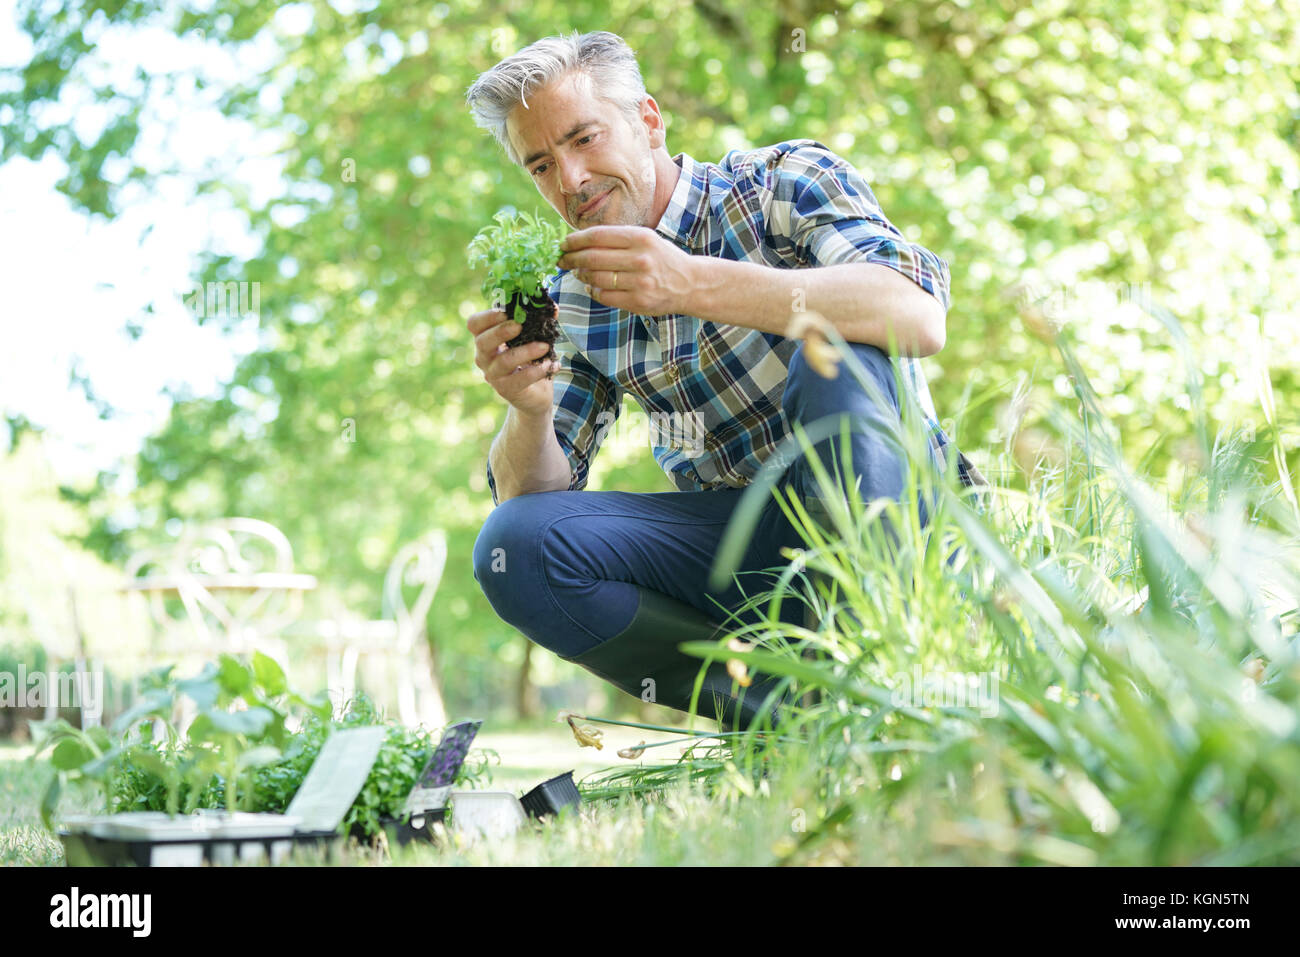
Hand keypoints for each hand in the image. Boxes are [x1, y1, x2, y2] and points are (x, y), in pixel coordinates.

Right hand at [467, 308, 557, 416]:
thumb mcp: (535, 337)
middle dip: (500, 331)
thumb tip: (554, 307)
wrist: (537, 393)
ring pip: (503, 361)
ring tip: (545, 346)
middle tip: (519, 326)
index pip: (474, 324)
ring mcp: (493, 375)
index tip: (505, 311)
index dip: (486, 317)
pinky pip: (519, 379)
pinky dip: (537, 371)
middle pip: (482, 342)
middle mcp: (485, 357)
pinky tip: (553, 365)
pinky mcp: (506, 390)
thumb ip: (540, 321)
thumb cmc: (532, 359)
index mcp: (487, 338)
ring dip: (525, 352)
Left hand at [557, 225, 695, 315]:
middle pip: (592, 258)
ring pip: (595, 278)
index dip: (575, 240)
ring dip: (581, 275)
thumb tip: (578, 241)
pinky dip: (592, 291)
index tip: (563, 244)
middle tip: (562, 260)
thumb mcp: (645, 239)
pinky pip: (604, 296)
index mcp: (640, 237)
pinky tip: (591, 286)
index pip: (597, 236)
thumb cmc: (661, 258)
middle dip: (571, 259)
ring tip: (577, 272)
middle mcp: (640, 259)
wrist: (690, 283)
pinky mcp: (638, 302)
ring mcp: (639, 282)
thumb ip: (616, 239)